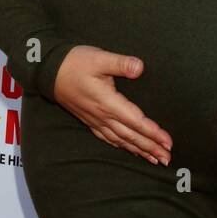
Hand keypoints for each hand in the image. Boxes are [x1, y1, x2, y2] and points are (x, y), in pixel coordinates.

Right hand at [53, 46, 172, 164]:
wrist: (48, 71)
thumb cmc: (75, 62)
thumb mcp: (99, 57)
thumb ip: (121, 63)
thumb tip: (140, 68)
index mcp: (108, 102)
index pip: (136, 121)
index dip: (153, 133)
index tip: (168, 142)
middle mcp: (102, 115)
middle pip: (131, 136)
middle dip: (151, 148)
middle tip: (167, 159)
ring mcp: (95, 120)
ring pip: (121, 140)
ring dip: (139, 150)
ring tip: (155, 159)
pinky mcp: (89, 120)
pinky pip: (109, 138)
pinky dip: (122, 146)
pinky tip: (129, 150)